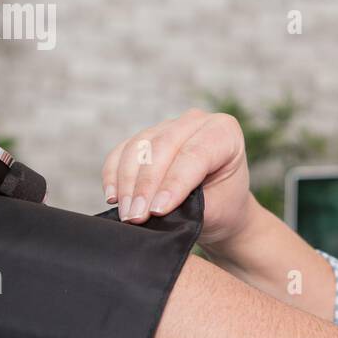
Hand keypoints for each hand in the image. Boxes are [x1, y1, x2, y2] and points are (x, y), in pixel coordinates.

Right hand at [101, 108, 254, 246]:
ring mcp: (168, 125)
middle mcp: (196, 121)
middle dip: (146, 185)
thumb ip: (189, 204)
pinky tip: (114, 197)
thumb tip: (155, 207)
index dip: (174, 183)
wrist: (219, 206)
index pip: (194, 154)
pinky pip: (122, 152)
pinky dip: (114, 175)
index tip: (158, 211)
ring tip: (127, 214)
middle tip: (136, 216)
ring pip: (138, 148)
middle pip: (163, 147)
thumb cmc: (223, 205)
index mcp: (224, 132)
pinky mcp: (145, 137)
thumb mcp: (216, 208)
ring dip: (128, 183)